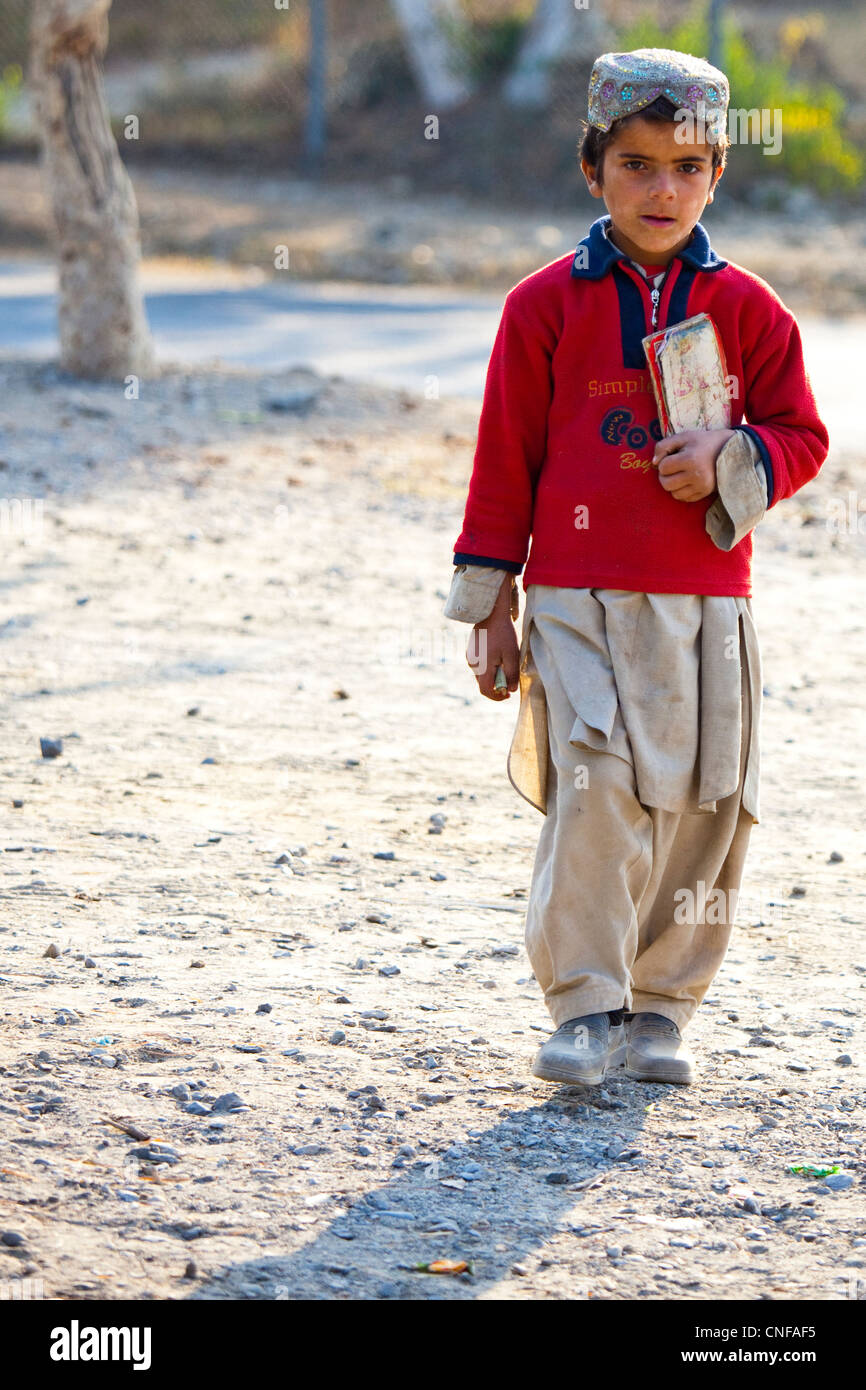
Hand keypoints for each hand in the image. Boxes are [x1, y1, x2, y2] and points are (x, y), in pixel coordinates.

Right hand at [467, 575, 519, 700]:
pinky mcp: (469, 651)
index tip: (508, 695)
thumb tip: (510, 690)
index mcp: (482, 666)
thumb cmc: (504, 633)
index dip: (497, 696)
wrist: (491, 613)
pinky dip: (488, 667)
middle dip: (496, 685)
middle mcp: (472, 664)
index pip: (486, 690)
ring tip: (504, 663)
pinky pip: (478, 665)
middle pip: (483, 683)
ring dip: (492, 675)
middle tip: (509, 679)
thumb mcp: (512, 655)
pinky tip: (497, 655)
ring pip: (481, 674)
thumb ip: (512, 675)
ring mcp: (469, 657)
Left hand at [652, 427, 734, 501]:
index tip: (672, 457)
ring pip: (673, 494)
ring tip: (680, 474)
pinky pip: (684, 498)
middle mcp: (696, 475)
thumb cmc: (703, 442)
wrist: (729, 451)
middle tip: (672, 468)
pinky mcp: (705, 493)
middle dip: (664, 476)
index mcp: (690, 459)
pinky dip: (681, 491)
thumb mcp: (684, 437)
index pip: (663, 467)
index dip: (663, 462)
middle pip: (666, 484)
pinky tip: (686, 481)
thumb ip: (663, 446)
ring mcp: (701, 486)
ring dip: (672, 485)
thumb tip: (653, 463)